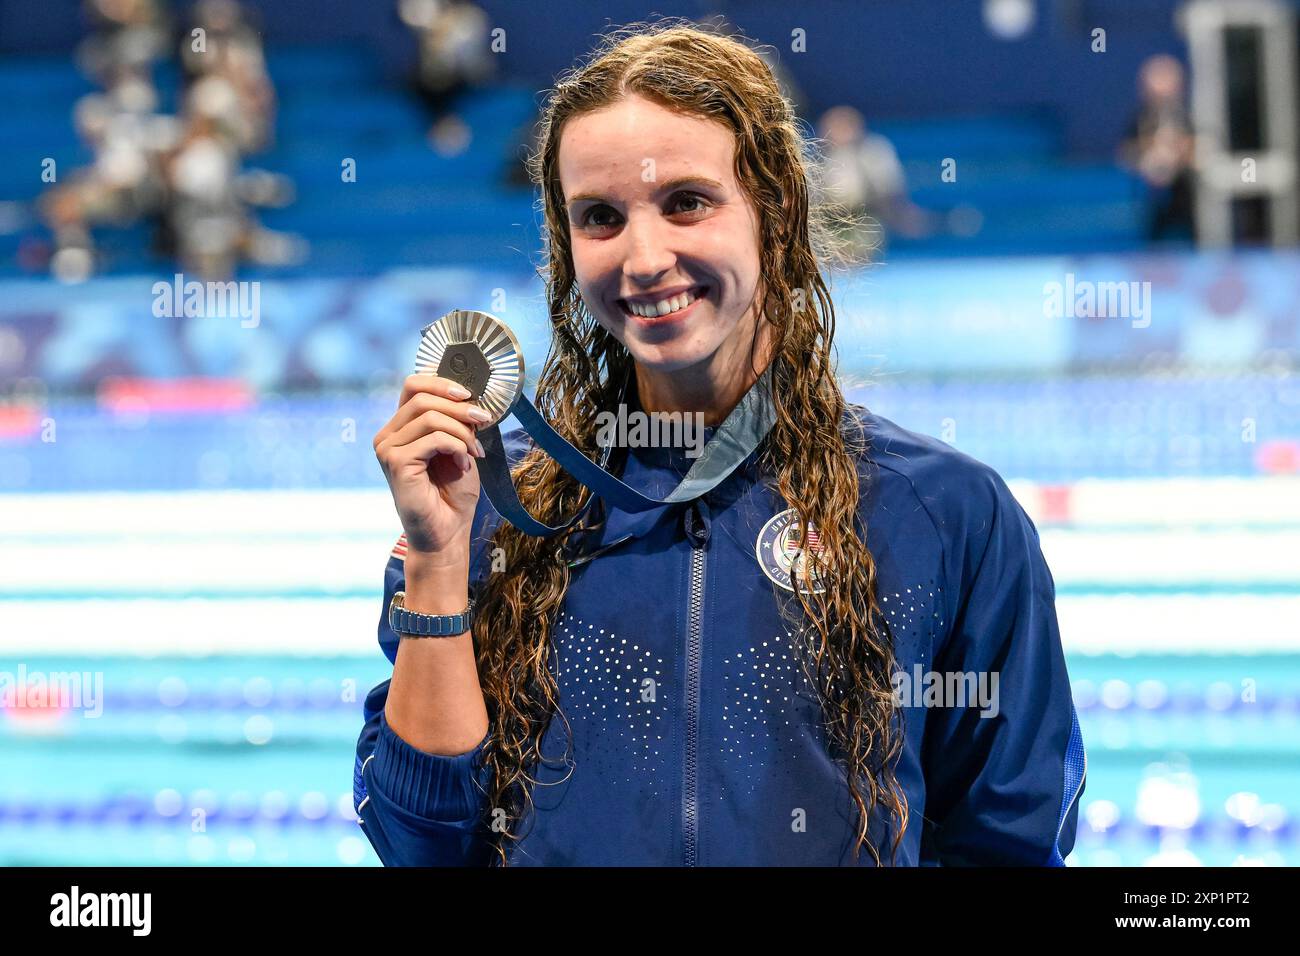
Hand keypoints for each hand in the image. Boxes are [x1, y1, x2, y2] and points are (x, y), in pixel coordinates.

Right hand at [373, 374, 493, 556]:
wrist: (447, 533)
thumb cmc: (452, 495)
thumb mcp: (458, 448)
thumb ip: (455, 422)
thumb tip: (467, 397)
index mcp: (400, 428)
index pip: (413, 386)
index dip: (441, 383)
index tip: (469, 395)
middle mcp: (387, 436)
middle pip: (423, 398)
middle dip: (460, 408)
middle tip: (483, 423)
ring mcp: (388, 449)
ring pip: (430, 416)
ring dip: (462, 432)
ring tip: (474, 453)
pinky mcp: (396, 463)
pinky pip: (434, 438)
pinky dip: (457, 447)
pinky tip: (464, 465)